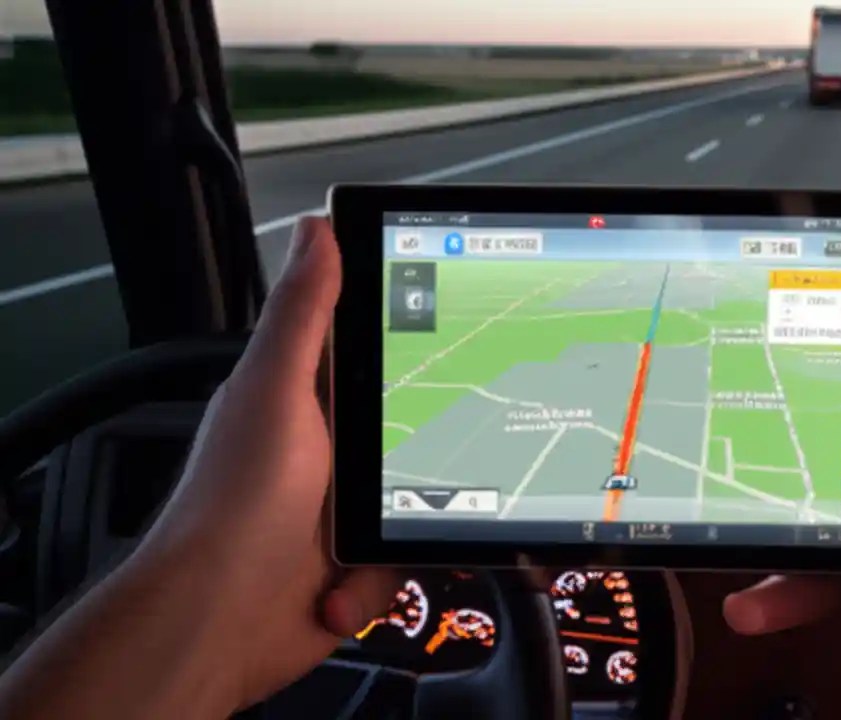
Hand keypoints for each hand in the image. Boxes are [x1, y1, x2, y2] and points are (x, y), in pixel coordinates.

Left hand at [138, 217, 399, 705]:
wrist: (216, 619)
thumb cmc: (236, 501)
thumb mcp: (276, 390)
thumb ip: (303, 315)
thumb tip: (319, 230)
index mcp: (306, 400)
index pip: (373, 359)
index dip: (411, 355)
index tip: (449, 355)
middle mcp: (327, 453)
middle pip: (415, 435)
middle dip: (425, 461)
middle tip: (407, 473)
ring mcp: (342, 512)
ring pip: (421, 502)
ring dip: (399, 530)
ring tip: (352, 542)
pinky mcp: (356, 565)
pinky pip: (405, 560)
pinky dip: (376, 580)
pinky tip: (336, 587)